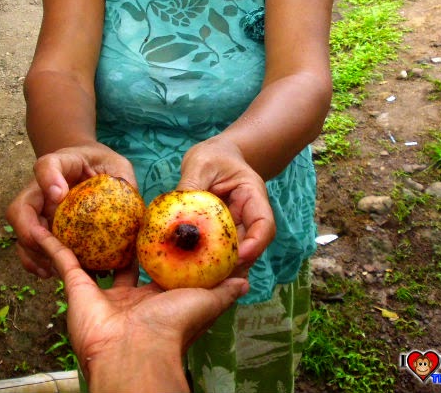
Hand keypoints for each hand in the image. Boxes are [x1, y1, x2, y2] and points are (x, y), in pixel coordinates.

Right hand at [5, 143, 134, 277]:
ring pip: (20, 231)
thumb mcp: (117, 166)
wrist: (90, 167)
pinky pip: (28, 247)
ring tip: (54, 269)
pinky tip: (52, 273)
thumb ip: (123, 180)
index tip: (59, 195)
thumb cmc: (104, 166)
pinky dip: (34, 261)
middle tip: (52, 247)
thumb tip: (130, 206)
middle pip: (19, 208)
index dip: (48, 180)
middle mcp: (40, 188)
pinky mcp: (39, 228)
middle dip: (30, 231)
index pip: (46, 166)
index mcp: (60, 164)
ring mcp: (36, 210)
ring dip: (33, 252)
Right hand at [32, 224, 247, 392]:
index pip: (156, 268)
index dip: (158, 246)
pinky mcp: (76, 288)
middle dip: (123, 240)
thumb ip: (224, 289)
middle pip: (123, 262)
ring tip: (83, 209)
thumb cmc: (172, 329)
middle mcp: (127, 297)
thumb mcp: (207, 303)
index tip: (160, 220)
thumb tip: (246, 275)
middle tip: (123, 209)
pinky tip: (47, 223)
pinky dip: (52, 243)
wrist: (134, 353)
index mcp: (155, 299)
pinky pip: (63, 260)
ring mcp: (100, 293)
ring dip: (84, 237)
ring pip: (91, 258)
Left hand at [178, 138, 275, 273]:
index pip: (264, 224)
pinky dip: (211, 263)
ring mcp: (237, 227)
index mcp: (252, 196)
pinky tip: (194, 276)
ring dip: (224, 268)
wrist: (215, 157)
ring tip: (204, 282)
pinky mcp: (222, 235)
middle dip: (237, 264)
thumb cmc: (212, 156)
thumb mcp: (200, 164)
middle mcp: (248, 216)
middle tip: (215, 278)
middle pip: (251, 246)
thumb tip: (176, 211)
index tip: (238, 257)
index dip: (255, 244)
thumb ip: (191, 185)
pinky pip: (220, 251)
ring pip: (237, 253)